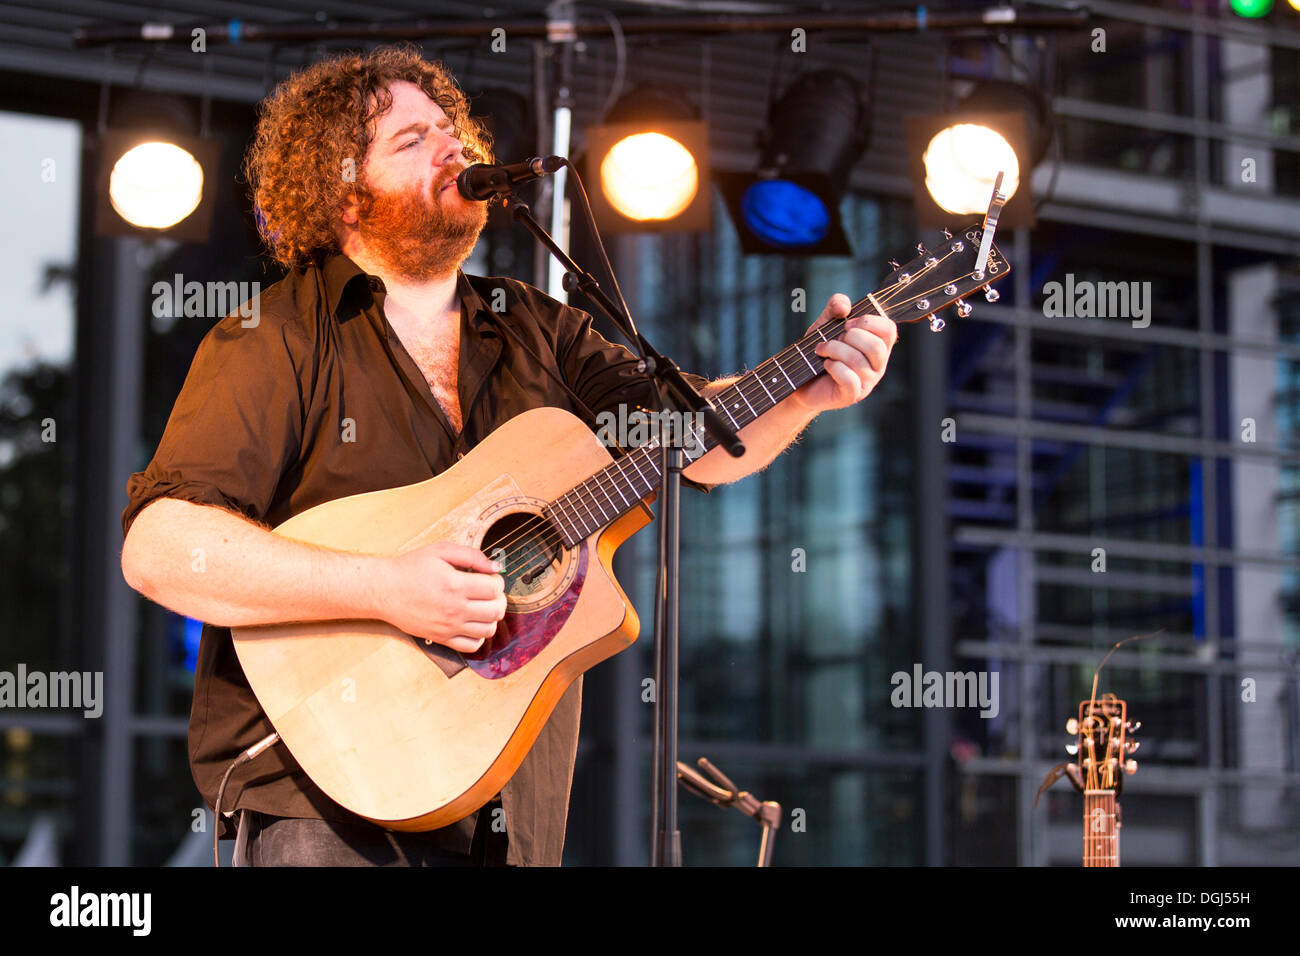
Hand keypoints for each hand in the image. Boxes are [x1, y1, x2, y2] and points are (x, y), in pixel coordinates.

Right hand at [378, 542, 505, 652]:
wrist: (383, 590)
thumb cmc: (410, 568)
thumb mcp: (440, 551)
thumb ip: (471, 555)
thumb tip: (495, 566)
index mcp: (455, 585)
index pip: (495, 588)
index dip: (497, 581)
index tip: (490, 577)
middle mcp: (454, 608)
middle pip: (496, 611)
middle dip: (499, 599)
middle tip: (489, 592)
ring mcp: (448, 626)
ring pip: (488, 630)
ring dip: (491, 617)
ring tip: (481, 606)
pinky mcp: (441, 638)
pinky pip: (471, 646)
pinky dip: (478, 636)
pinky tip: (472, 622)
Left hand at [791, 293, 896, 412]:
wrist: (801, 381)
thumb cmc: (820, 352)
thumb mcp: (826, 323)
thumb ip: (836, 306)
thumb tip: (844, 307)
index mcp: (878, 346)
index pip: (889, 330)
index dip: (869, 322)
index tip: (848, 323)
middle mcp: (878, 365)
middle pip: (876, 346)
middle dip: (851, 337)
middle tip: (835, 339)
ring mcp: (867, 382)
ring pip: (858, 360)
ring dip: (835, 349)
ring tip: (822, 350)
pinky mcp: (852, 395)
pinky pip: (849, 378)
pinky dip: (834, 367)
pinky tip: (826, 364)